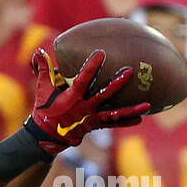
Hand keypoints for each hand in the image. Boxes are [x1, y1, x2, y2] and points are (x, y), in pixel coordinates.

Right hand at [27, 48, 150, 152]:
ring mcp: (91, 118)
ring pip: (114, 113)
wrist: (45, 136)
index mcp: (72, 97)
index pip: (83, 80)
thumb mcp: (42, 88)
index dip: (91, 67)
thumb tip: (39, 50)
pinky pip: (112, 124)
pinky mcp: (94, 126)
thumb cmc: (44, 109)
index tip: (101, 54)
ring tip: (147, 105)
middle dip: (116, 83)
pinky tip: (140, 118)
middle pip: (103, 95)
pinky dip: (126, 121)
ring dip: (130, 110)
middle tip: (130, 72)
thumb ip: (43, 69)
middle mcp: (84, 108)